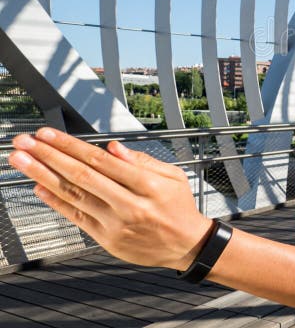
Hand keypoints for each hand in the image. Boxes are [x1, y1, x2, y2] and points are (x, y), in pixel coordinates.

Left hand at [8, 128, 212, 270]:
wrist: (186, 245)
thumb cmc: (178, 207)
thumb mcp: (172, 176)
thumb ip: (142, 160)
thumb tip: (113, 148)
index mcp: (147, 185)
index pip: (100, 160)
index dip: (71, 146)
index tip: (49, 135)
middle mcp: (129, 204)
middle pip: (81, 175)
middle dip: (48, 156)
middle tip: (25, 143)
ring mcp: (116, 223)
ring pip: (74, 195)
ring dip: (43, 176)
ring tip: (22, 161)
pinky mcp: (106, 239)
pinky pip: (76, 217)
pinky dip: (55, 201)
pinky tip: (39, 187)